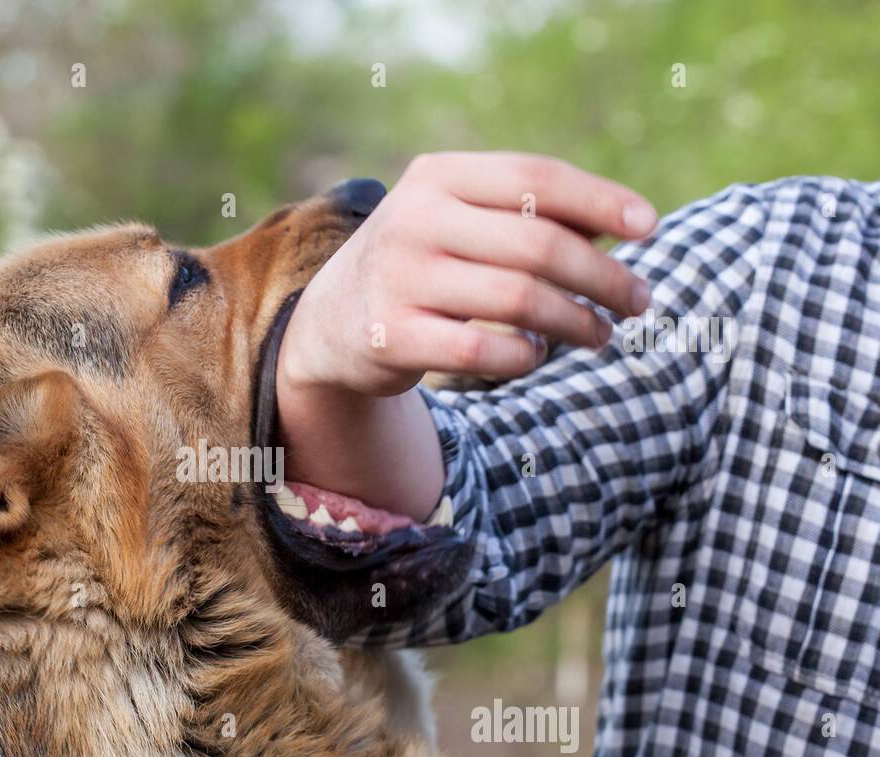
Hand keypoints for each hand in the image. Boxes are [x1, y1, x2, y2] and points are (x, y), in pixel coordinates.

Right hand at [276, 152, 658, 519]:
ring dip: (577, 322)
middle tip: (638, 302)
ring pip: (520, 301)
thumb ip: (528, 216)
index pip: (537, 179)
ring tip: (601, 335)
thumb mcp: (460, 221)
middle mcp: (414, 220)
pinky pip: (486, 351)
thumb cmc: (423, 264)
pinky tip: (537, 354)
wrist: (331, 322)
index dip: (602, 200)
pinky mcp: (391, 336)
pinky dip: (526, 356)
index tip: (650, 228)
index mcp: (438, 176)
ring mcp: (399, 279)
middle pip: (539, 246)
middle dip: (603, 277)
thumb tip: (627, 225)